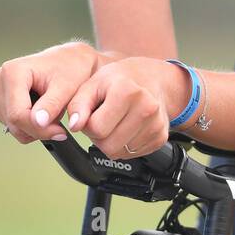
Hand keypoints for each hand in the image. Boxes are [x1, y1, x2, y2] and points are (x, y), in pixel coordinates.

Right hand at [0, 41, 98, 143]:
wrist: (66, 61)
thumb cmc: (68, 70)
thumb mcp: (66, 87)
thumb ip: (52, 105)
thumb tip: (38, 122)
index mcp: (12, 71)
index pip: (17, 114)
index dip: (39, 129)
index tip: (60, 133)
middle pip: (13, 123)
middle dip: (38, 129)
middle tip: (59, 124)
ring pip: (12, 127)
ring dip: (34, 128)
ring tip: (50, 111)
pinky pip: (12, 125)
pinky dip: (28, 125)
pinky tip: (40, 111)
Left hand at [66, 57, 185, 159]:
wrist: (153, 79)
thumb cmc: (121, 79)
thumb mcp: (93, 83)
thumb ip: (78, 104)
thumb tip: (74, 126)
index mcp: (127, 91)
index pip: (96, 129)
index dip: (87, 125)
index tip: (93, 114)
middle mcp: (146, 108)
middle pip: (108, 146)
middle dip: (99, 136)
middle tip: (104, 119)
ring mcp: (156, 124)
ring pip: (119, 153)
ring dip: (111, 141)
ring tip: (116, 122)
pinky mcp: (160, 137)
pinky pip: (132, 154)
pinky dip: (124, 145)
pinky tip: (127, 127)